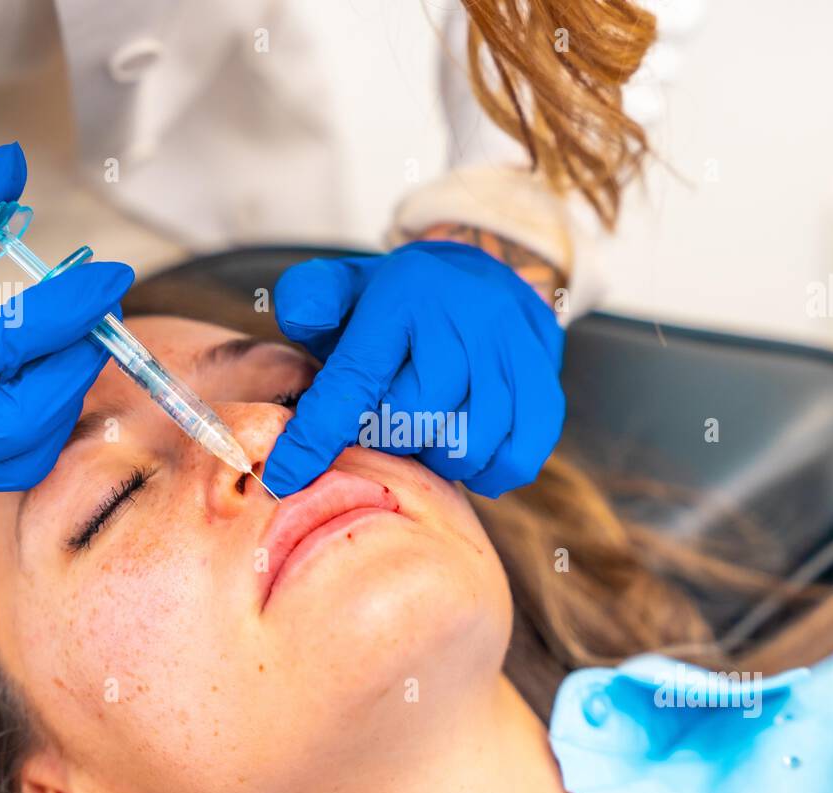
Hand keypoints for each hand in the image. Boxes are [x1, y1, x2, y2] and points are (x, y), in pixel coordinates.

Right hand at [0, 143, 133, 493]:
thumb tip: (13, 169)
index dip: (63, 311)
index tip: (109, 278)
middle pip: (20, 423)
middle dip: (73, 368)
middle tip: (98, 318)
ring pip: (18, 458)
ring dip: (59, 401)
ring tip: (67, 344)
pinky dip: (30, 421)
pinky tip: (33, 373)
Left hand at [262, 241, 564, 497]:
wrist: (488, 275)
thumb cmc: (399, 303)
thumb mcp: (346, 287)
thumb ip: (309, 298)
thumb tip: (301, 318)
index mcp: (404, 295)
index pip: (356, 379)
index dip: (318, 436)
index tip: (285, 477)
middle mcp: (465, 316)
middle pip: (415, 419)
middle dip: (389, 436)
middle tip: (385, 424)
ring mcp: (513, 350)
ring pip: (469, 443)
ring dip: (439, 457)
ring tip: (426, 434)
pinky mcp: (546, 383)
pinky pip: (518, 456)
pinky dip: (488, 471)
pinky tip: (466, 452)